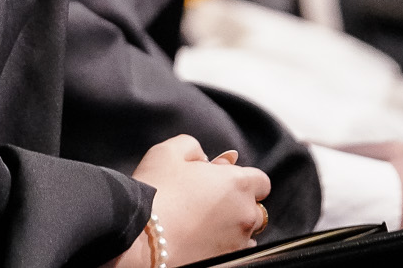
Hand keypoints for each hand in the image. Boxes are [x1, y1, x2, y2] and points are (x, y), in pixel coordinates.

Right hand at [131, 136, 270, 264]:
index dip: (240, 178)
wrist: (141, 237)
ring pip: (245, 232)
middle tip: (204, 200)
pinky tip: (200, 239)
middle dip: (236, 202)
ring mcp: (238, 242)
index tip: (219, 180)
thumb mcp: (168, 152)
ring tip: (199, 222)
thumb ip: (192, 146)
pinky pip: (235, 251)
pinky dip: (223, 245)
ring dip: (231, 225)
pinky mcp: (227, 261)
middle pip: (255, 207)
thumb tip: (203, 158)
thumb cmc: (155, 192)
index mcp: (237, 183)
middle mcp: (245, 214)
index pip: (261, 180)